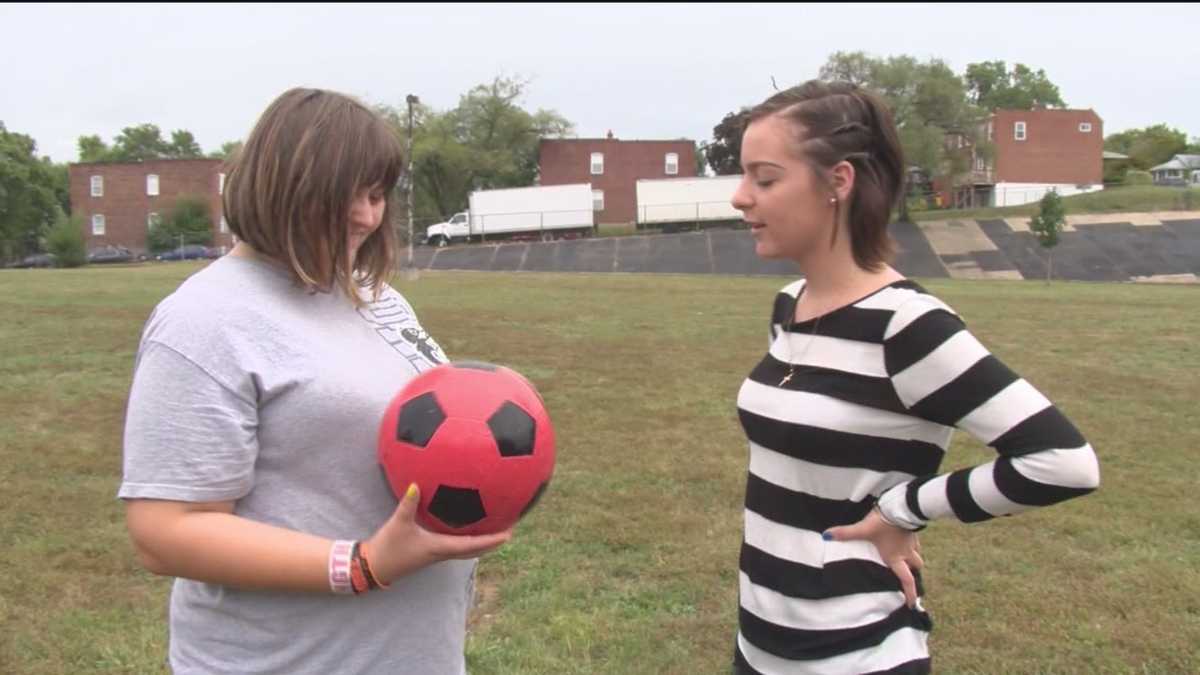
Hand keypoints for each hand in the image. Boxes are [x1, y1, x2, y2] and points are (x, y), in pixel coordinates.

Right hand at [365, 483, 511, 585]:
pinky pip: (456, 547)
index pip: (471, 545)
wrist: (375, 567)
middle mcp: (442, 553)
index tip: (508, 534)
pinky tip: (468, 530)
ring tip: (496, 531)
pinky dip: (468, 541)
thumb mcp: (398, 522)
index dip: (491, 540)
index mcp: (440, 547)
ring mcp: (437, 555)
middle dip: (492, 542)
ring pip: (466, 551)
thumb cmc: (388, 547)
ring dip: (482, 543)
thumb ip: (408, 503)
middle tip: (509, 531)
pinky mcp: (430, 553)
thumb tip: (415, 484)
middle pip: (475, 550)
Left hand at [823, 508, 922, 608]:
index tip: (911, 604)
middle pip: (916, 568)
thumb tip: (826, 536)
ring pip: (917, 555)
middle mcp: (906, 552)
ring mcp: (912, 542)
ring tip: (906, 560)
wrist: (900, 506)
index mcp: (895, 557)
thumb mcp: (863, 529)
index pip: (906, 580)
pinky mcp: (913, 531)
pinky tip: (904, 541)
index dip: (910, 593)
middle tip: (908, 576)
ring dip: (913, 559)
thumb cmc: (883, 522)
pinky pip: (915, 542)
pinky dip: (911, 545)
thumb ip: (845, 534)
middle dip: (913, 574)